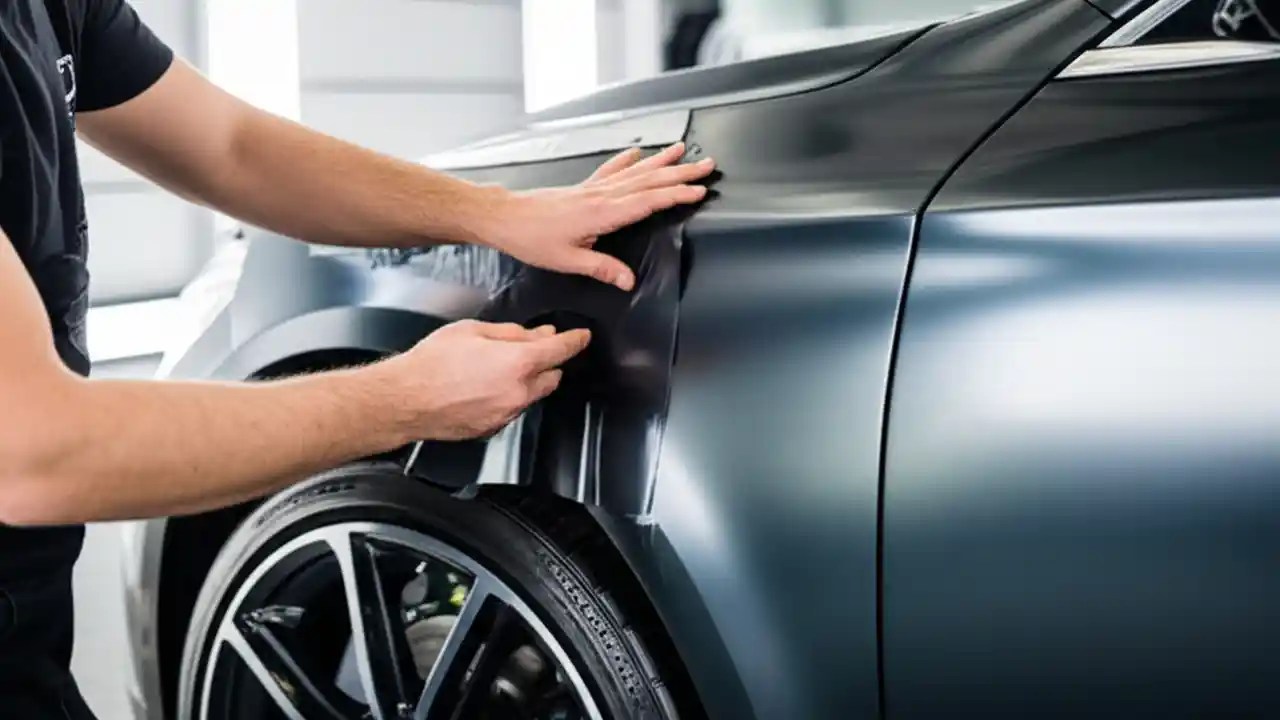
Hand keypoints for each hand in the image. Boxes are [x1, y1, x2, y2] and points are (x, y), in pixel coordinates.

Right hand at [381, 320, 590, 440]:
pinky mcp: (493, 428)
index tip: (581, 337)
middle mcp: (518, 392)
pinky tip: (483, 388)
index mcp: (518, 363)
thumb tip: (537, 335)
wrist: (405, 399)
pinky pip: (512, 410)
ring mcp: (507, 414)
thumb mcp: (473, 330)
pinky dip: (508, 398)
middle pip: (552, 377)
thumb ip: (512, 333)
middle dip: (547, 363)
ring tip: (494, 370)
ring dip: (526, 382)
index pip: (561, 351)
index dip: (575, 341)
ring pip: (532, 395)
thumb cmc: (432, 363)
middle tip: (527, 350)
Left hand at [486, 142, 715, 290]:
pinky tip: (638, 153)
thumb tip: (629, 282)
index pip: (648, 201)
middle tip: (706, 165)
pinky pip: (610, 169)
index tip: (699, 190)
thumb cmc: (532, 239)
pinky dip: (627, 160)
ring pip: (635, 172)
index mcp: (602, 213)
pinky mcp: (582, 187)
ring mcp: (593, 188)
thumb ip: (602, 268)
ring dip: (661, 162)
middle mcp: (601, 196)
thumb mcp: (567, 261)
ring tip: (682, 151)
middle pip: (649, 181)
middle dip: (680, 172)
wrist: (505, 217)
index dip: (676, 195)